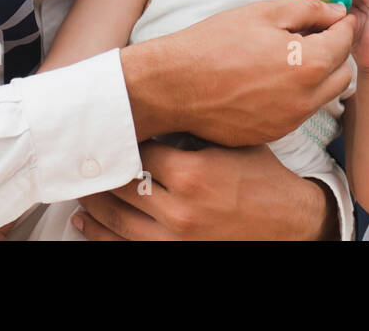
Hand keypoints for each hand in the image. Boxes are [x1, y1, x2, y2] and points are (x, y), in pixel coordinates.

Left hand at [71, 141, 336, 239]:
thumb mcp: (234, 144)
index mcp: (192, 172)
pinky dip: (100, 234)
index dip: (120, 139)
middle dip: (101, 169)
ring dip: (92, 203)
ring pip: (115, 218)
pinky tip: (86, 223)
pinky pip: (125, 245)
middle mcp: (178, 207)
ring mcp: (174, 237)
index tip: (107, 128)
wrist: (290, 224)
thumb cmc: (263, 179)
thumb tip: (158, 112)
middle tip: (83, 154)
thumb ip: (195, 131)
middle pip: (120, 184)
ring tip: (78, 187)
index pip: (137, 150)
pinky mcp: (175, 255)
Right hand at [120, 0, 356, 146]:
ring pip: (323, 96)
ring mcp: (290, 121)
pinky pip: (298, 112)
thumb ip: (308, 9)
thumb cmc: (214, 44)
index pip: (345, 40)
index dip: (341, 23)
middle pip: (341, 73)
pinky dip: (295, 95)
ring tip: (286, 57)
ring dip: (317, 76)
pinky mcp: (274, 134)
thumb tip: (336, 10)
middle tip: (310, 35)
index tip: (332, 15)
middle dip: (334, 52)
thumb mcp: (263, 13)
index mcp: (309, 64)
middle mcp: (306, 99)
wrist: (174, 86)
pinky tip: (268, 80)